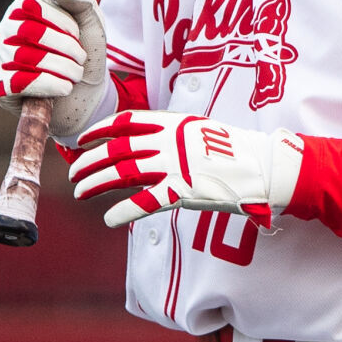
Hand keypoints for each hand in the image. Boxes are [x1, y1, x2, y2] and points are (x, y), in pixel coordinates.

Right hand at [0, 0, 108, 143]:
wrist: (85, 96)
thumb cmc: (84, 56)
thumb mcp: (92, 25)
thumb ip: (82, 1)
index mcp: (22, 10)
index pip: (34, 6)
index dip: (64, 22)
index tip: (78, 36)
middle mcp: (4, 31)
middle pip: (30, 32)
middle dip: (66, 47)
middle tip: (81, 59)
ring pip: (25, 58)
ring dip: (63, 68)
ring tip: (76, 75)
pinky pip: (18, 83)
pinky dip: (49, 85)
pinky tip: (65, 88)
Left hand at [67, 109, 304, 228]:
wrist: (266, 165)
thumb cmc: (236, 151)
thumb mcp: (201, 131)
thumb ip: (174, 135)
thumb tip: (149, 143)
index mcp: (173, 123)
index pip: (126, 122)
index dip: (100, 131)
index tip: (83, 140)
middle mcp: (170, 141)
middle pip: (118, 149)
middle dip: (90, 161)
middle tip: (75, 175)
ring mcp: (177, 165)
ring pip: (124, 172)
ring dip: (97, 182)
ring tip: (80, 192)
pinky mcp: (186, 190)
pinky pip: (147, 201)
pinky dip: (124, 211)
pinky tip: (109, 219)